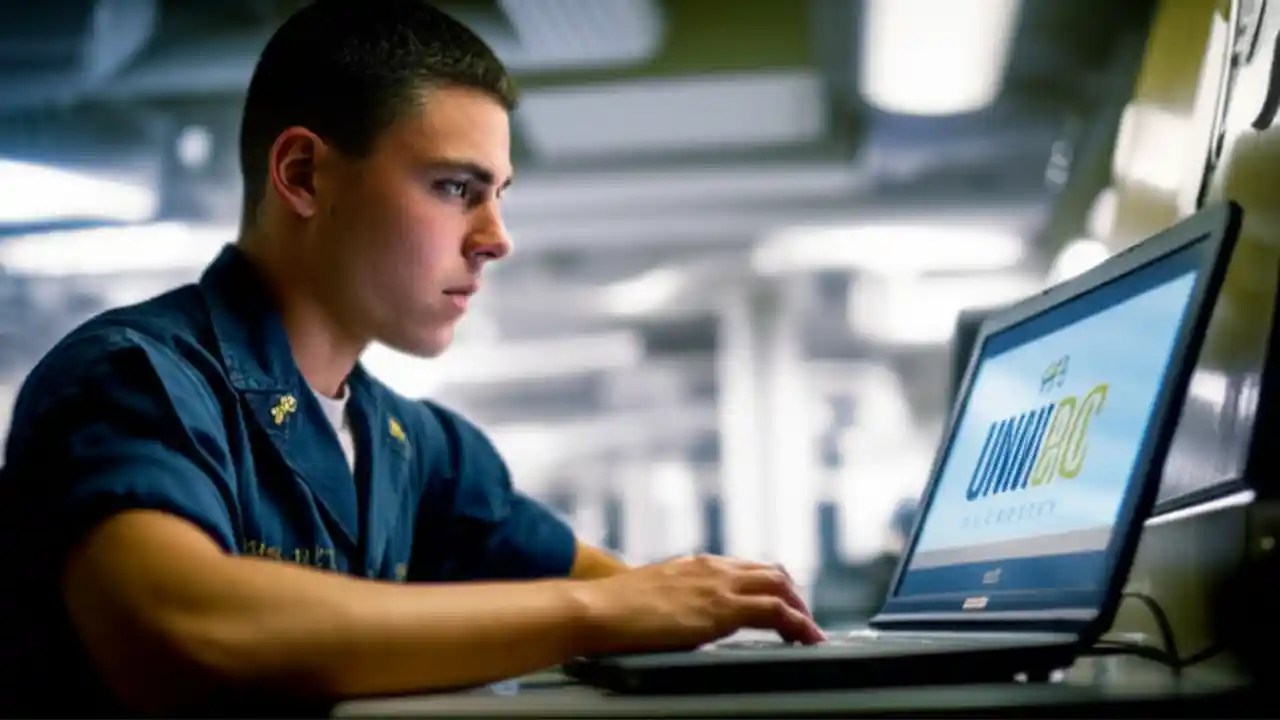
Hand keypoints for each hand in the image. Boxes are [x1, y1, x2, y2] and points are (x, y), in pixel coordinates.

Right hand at [573, 554, 824, 655]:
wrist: (596, 608)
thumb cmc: (611, 611)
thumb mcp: (650, 599)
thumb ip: (672, 603)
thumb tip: (676, 620)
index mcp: (694, 565)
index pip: (745, 568)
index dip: (769, 586)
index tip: (779, 605)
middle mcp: (712, 567)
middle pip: (771, 572)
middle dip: (792, 595)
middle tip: (801, 621)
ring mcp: (719, 585)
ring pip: (780, 585)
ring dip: (800, 608)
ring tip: (810, 632)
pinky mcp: (722, 609)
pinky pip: (776, 611)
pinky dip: (799, 624)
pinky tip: (807, 639)